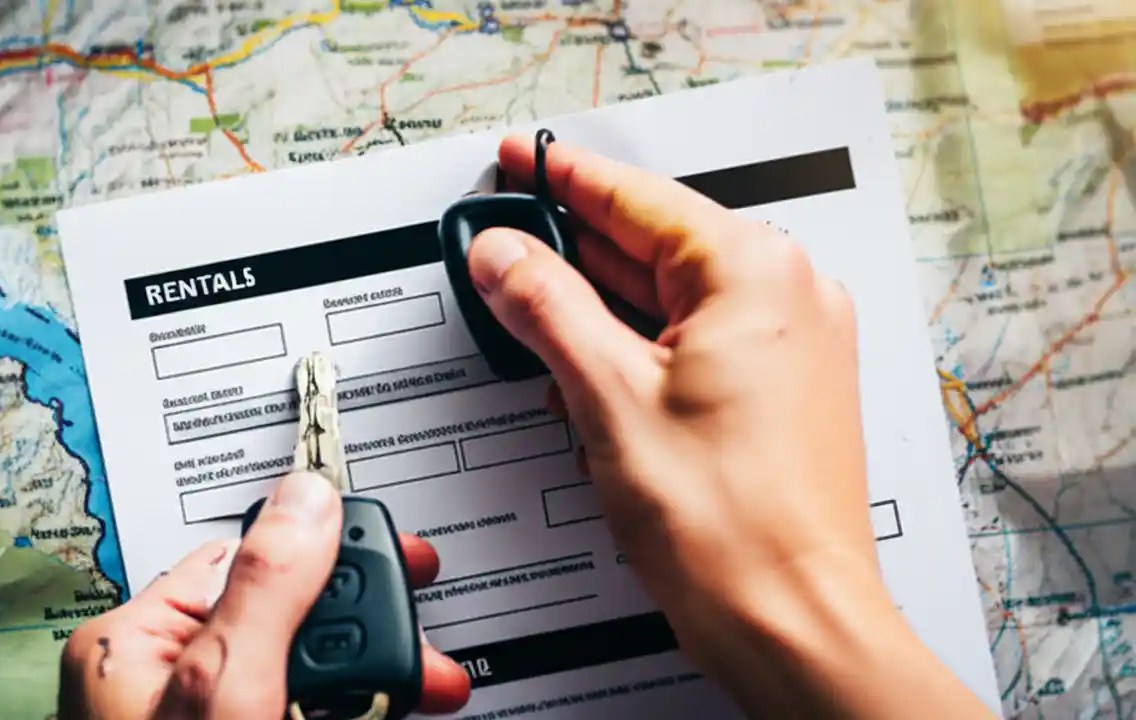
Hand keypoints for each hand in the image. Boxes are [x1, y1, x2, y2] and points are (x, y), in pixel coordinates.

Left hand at [57, 471, 470, 718]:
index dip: (329, 551)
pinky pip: (311, 706)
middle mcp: (167, 683)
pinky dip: (361, 707)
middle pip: (290, 615)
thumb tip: (308, 495)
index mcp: (137, 646)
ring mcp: (212, 718)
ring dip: (377, 674)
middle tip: (421, 646)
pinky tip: (394, 708)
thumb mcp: (227, 688)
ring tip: (429, 685)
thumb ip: (270, 588)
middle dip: (366, 628)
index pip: (248, 558)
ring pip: (309, 670)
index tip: (391, 550)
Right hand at [466, 135, 991, 717]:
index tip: (520, 160)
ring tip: (537, 322)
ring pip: (672, 298)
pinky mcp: (782, 388)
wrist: (791, 622)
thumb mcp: (607, 396)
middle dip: (574, 251)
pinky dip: (638, 349)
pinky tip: (590, 376)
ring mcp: (792, 344)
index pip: (636, 196)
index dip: (562, 177)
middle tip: (507, 246)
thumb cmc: (732, 528)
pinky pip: (696, 341)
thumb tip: (505, 255)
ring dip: (601, 309)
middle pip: (654, 244)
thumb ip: (546, 307)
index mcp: (756, 272)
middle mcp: (789, 296)